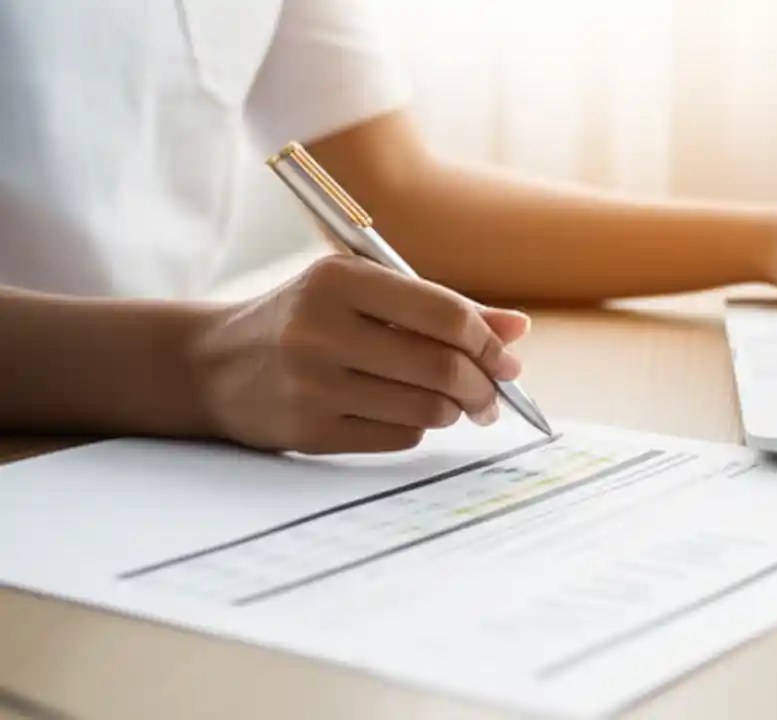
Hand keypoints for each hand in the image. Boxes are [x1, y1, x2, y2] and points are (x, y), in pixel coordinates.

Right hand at [191, 255, 529, 453]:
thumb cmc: (306, 319)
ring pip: (427, 408)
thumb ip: (440, 308)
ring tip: (452, 402)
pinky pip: (398, 436)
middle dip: (483, 385)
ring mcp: (311, 384)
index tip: (508, 359)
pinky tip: (404, 412)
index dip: (488, 340)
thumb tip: (518, 330)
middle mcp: (320, 329)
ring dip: (454, 409)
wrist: (212, 365)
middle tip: (493, 394)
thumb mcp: (363, 293)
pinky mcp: (308, 431)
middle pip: (441, 367)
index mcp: (338, 279)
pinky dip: (417, 426)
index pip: (443, 313)